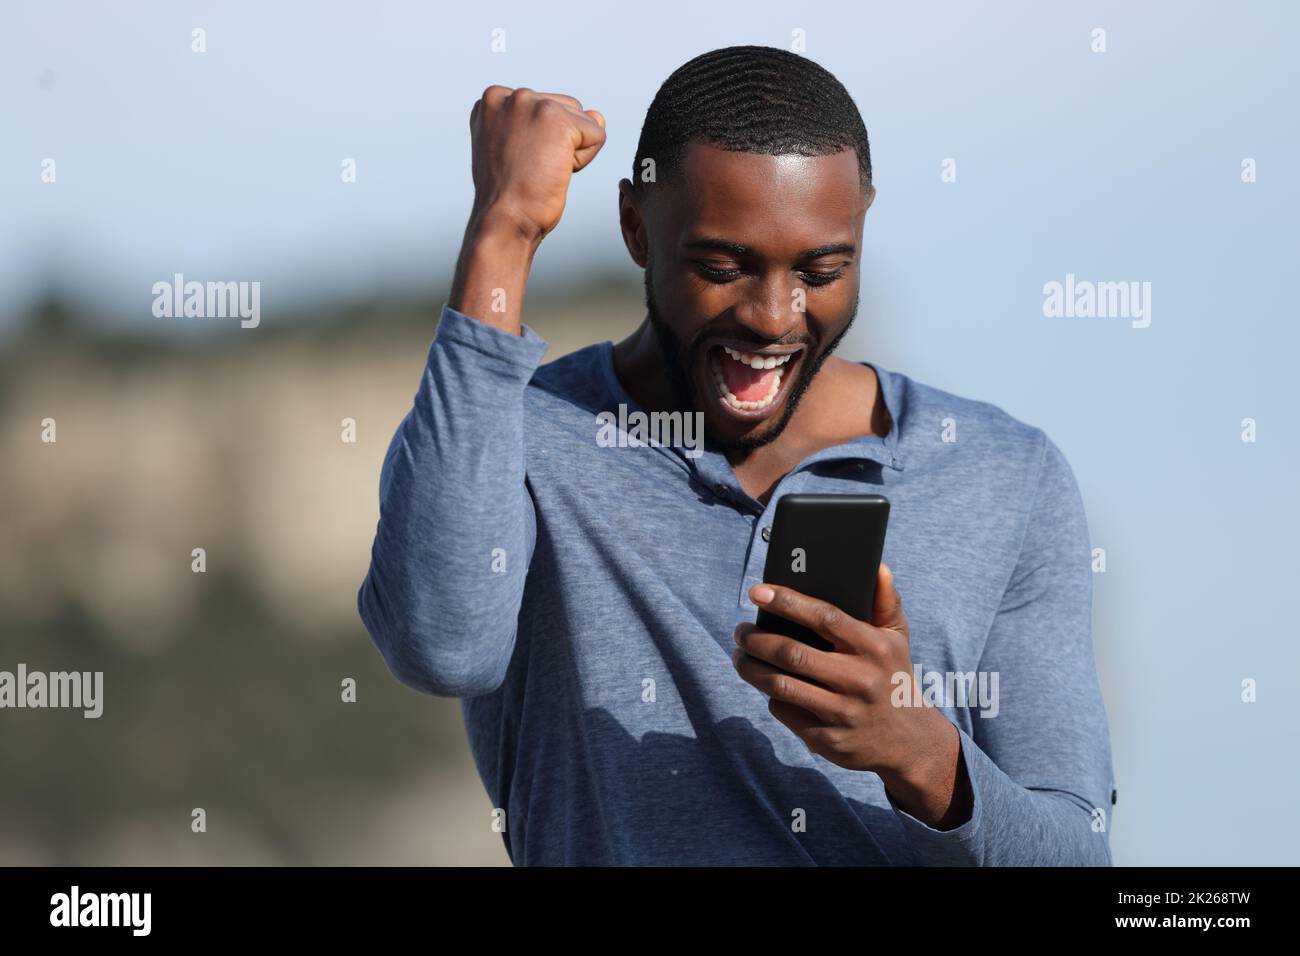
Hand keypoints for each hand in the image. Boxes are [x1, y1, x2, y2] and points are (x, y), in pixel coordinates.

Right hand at [467, 85, 606, 243]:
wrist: (504, 220)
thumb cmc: (509, 195)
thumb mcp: (514, 147)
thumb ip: (544, 125)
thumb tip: (597, 115)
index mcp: (494, 99)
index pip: (544, 108)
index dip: (542, 141)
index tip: (519, 162)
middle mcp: (510, 95)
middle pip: (567, 109)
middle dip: (560, 143)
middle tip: (531, 169)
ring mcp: (533, 104)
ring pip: (584, 121)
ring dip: (573, 151)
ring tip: (541, 170)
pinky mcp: (557, 119)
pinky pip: (596, 135)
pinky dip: (584, 160)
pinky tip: (555, 171)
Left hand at [732, 562, 971, 826]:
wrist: (909, 740)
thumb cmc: (893, 675)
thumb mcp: (897, 638)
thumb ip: (885, 600)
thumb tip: (877, 566)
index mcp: (874, 647)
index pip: (823, 617)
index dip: (786, 602)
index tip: (757, 592)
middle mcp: (858, 680)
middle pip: (791, 653)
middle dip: (756, 639)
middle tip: (740, 630)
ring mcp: (842, 713)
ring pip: (780, 686)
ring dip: (750, 668)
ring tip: (739, 654)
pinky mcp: (829, 740)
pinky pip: (785, 712)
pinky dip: (771, 696)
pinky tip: (766, 685)